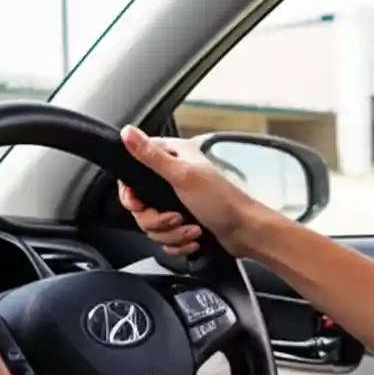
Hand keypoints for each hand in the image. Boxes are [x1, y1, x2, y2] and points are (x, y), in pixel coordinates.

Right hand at [118, 125, 275, 257]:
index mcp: (172, 158)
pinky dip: (178, 242)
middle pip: (140, 205)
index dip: (131, 192)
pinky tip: (193, 237)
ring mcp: (177, 201)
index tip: (139, 203)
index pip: (133, 170)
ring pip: (152, 224)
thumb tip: (127, 132)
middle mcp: (173, 177)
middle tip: (174, 217)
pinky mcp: (182, 221)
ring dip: (170, 233)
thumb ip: (151, 156)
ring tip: (190, 228)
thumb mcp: (182, 175)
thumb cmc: (222, 201)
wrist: (246, 232)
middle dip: (156, 219)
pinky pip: (164, 237)